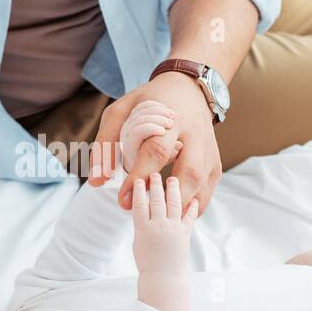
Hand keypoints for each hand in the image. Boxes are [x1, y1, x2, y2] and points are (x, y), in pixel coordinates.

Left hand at [90, 71, 221, 215]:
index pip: (157, 149)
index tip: (123, 200)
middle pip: (190, 170)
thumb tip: (97, 181)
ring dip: (184, 205)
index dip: (141, 176)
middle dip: (169, 197)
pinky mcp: (214, 159)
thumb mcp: (121, 111)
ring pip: (202, 182)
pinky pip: (209, 187)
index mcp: (171, 118)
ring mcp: (209, 148)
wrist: (188, 88)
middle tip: (147, 215)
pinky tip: (178, 215)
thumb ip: (107, 143)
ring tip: (163, 222)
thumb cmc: (150, 102)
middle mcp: (195, 134)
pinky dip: (195, 204)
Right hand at [131, 171, 198, 275]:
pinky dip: (191, 206)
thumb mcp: (139, 241)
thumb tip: (144, 210)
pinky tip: (192, 198)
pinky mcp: (184, 233)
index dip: (139, 191)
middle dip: (155, 185)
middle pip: (156, 200)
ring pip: (172, 204)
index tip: (139, 180)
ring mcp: (172, 229)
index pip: (139, 205)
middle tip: (154, 174)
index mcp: (143, 229)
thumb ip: (142, 224)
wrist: (163, 277)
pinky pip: (189, 216)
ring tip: (171, 180)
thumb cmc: (148, 262)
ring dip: (172, 190)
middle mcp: (158, 226)